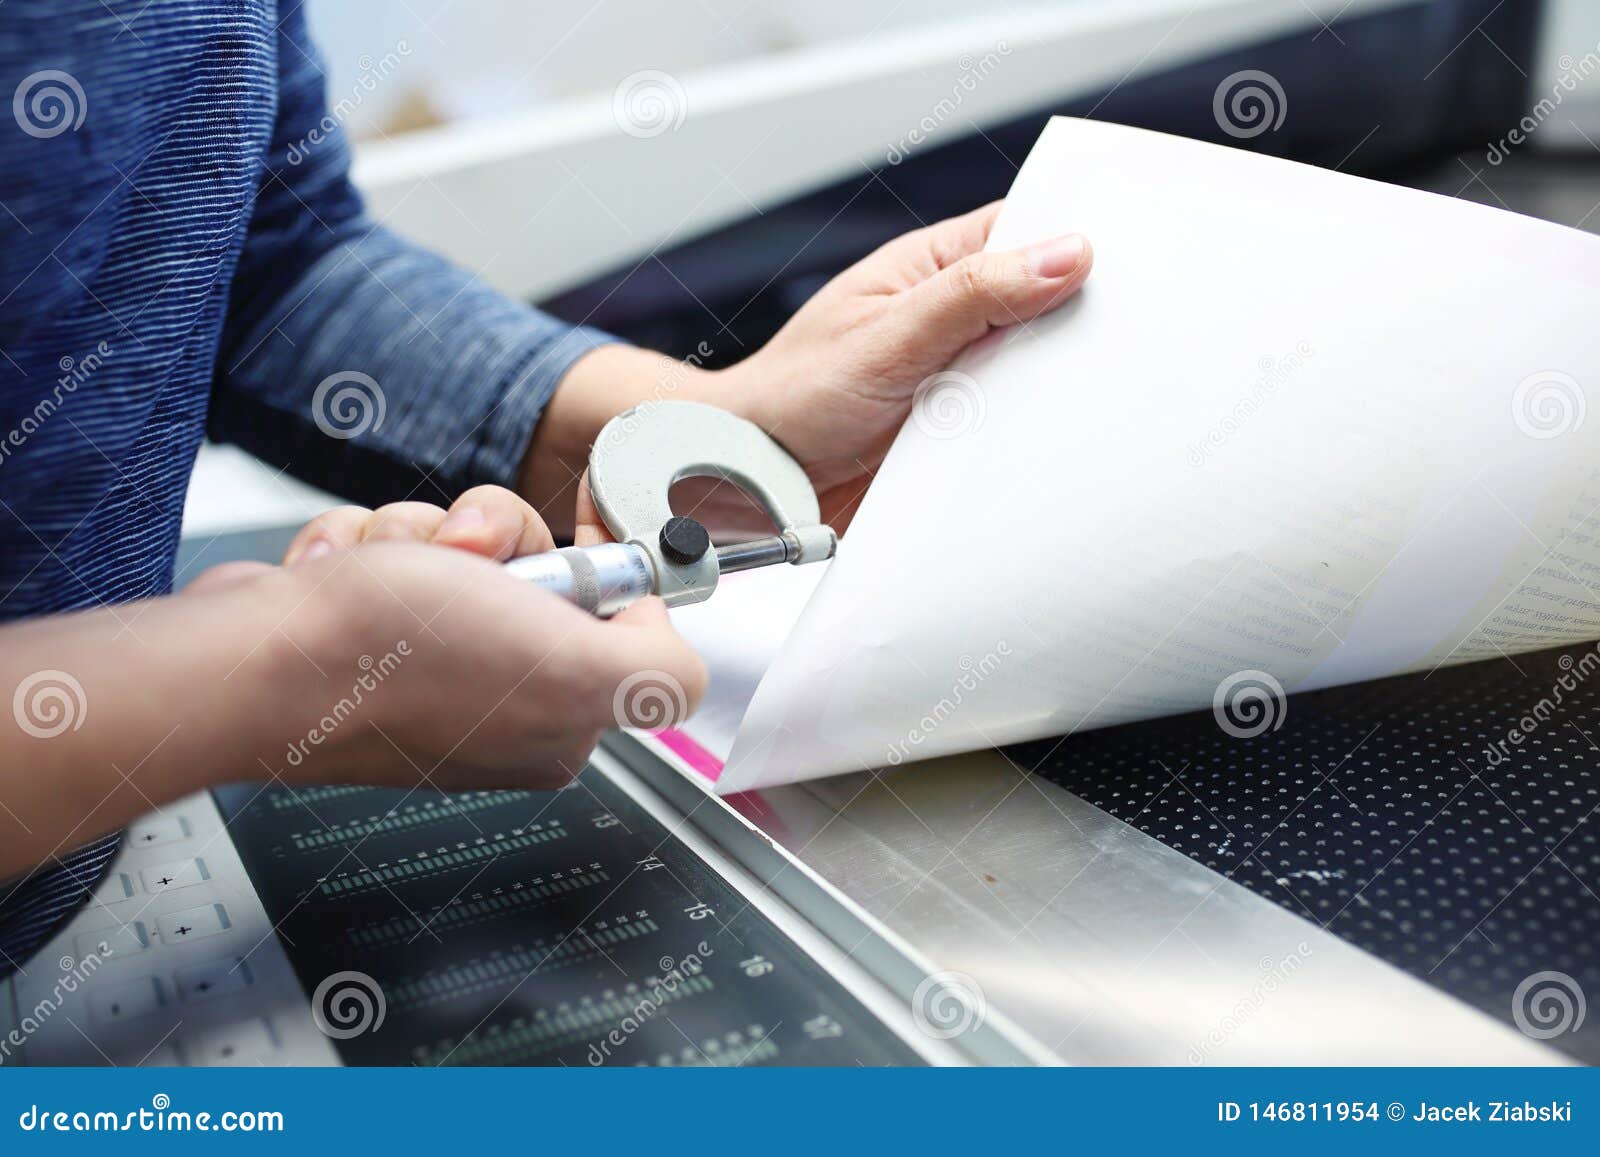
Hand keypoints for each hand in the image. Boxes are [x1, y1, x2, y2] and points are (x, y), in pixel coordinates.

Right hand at [188, 486, 706, 789]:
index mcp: (560, 722)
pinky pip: (395, 547)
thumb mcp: (574, 668)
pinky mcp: (365, 632)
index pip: (620, 614)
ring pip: (465, 545)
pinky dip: (365, 544)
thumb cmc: (390, 660)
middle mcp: (498, 700)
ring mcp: (428, 663)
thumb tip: (673, 647)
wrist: (253, 658)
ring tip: (388, 568)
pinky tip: (343, 576)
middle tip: (463, 557)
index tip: (574, 527)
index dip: (598, 559)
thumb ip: (658, 670)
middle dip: (496, 539)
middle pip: (540, 565)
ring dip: (420, 534)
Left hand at [553, 203, 1090, 542]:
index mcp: (932, 270)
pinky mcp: (957, 436)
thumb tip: (1063, 252)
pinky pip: (1014, 429)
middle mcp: (950, 320)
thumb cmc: (791, 395)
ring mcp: (957, 379)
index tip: (1132, 261)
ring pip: (1038, 372)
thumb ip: (971, 296)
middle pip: (1044, 305)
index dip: (1079, 241)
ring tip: (1097, 396)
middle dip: (1082, 321)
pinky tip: (1057, 446)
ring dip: (1060, 387)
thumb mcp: (887, 338)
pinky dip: (1034, 437)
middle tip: (1129, 339)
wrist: (748, 479)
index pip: (1026, 233)